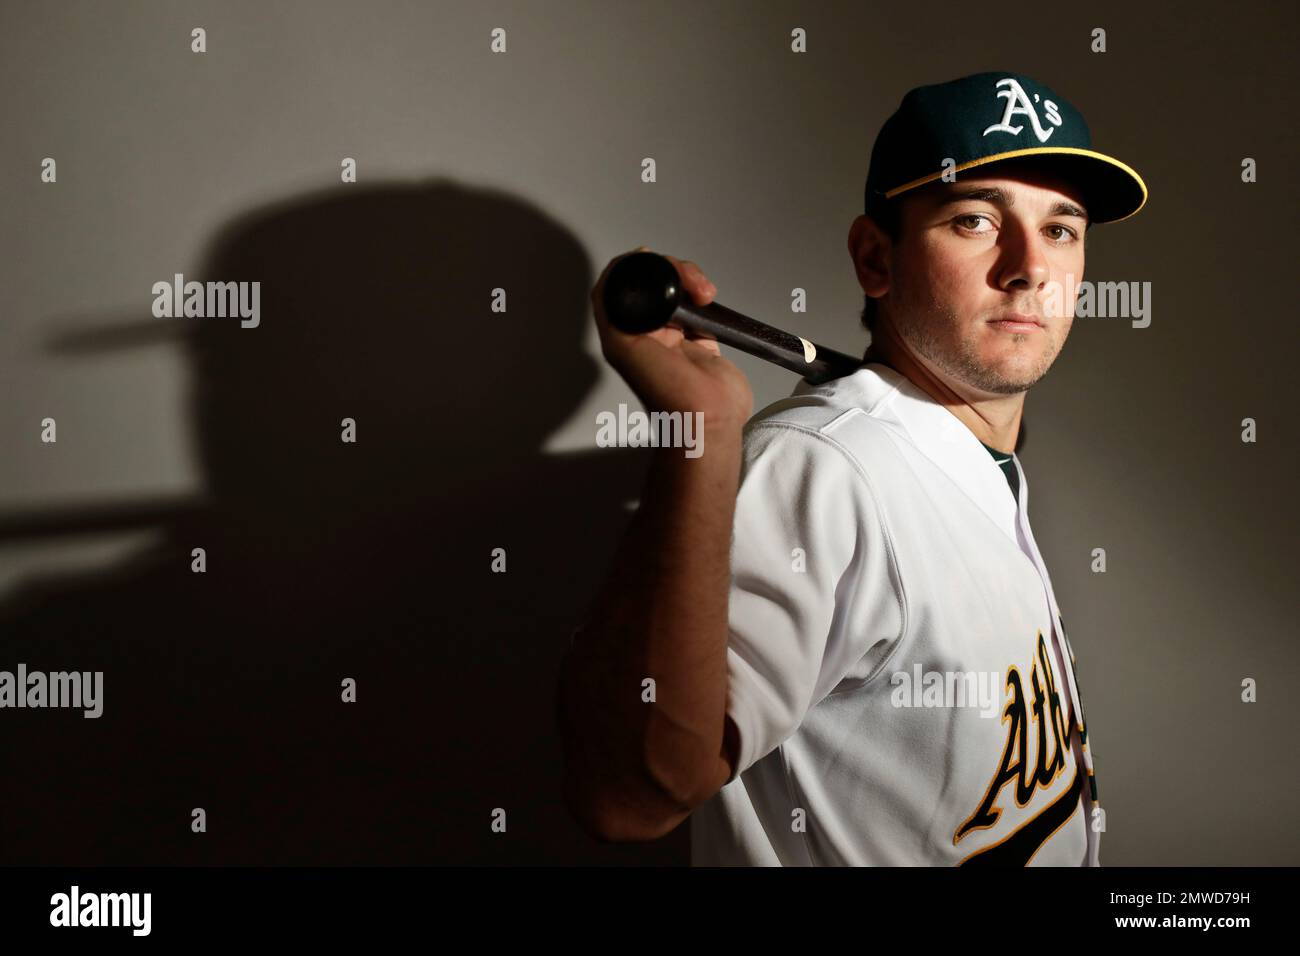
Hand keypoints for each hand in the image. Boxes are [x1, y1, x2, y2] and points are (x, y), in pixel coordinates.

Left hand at [591, 247, 752, 431]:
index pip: (620, 288)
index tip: (650, 256)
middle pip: (653, 285)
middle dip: (671, 272)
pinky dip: (707, 301)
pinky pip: (702, 310)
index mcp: (625, 335)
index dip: (632, 267)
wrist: (708, 420)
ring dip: (691, 283)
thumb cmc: (668, 394)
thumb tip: (610, 280)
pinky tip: (710, 302)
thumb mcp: (625, 348)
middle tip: (688, 280)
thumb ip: (613, 312)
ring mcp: (675, 337)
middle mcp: (648, 334)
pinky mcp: (702, 341)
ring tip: (704, 293)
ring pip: (678, 293)